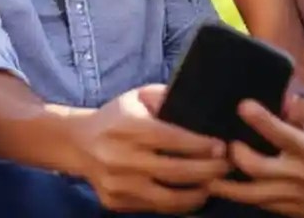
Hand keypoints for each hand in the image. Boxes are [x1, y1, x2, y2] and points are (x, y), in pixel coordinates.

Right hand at [76, 85, 231, 214]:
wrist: (76, 143)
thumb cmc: (115, 116)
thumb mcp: (137, 97)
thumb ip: (166, 97)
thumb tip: (200, 104)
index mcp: (129, 128)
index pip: (172, 139)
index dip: (201, 145)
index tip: (222, 147)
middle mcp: (122, 158)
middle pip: (175, 172)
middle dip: (208, 171)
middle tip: (228, 167)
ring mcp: (118, 184)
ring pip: (167, 199)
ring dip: (197, 194)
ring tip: (214, 186)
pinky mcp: (115, 202)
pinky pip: (154, 208)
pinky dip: (177, 205)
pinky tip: (192, 196)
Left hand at [209, 95, 303, 217]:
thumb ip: (302, 109)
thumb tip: (280, 97)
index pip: (284, 135)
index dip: (262, 120)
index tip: (243, 106)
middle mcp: (300, 174)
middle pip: (260, 168)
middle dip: (239, 155)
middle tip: (225, 144)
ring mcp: (292, 196)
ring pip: (254, 194)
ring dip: (227, 185)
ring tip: (207, 174)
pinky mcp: (285, 210)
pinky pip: (257, 204)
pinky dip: (238, 196)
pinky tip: (219, 187)